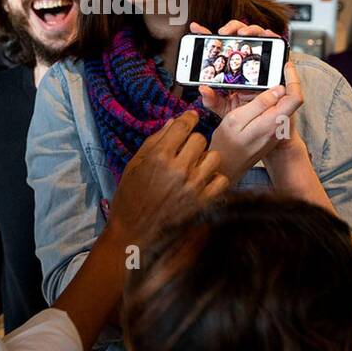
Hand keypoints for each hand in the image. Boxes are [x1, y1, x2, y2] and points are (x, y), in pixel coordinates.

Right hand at [106, 109, 228, 247]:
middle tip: (185, 150)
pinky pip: (221, 180)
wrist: (134, 233)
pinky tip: (202, 181)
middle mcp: (178, 170)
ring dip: (205, 159)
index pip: (183, 126)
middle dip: (193, 141)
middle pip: (200, 139)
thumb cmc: (130, 198)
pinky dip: (214, 178)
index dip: (188, 118)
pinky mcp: (203, 202)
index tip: (190, 118)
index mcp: (159, 157)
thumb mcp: (134, 164)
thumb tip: (173, 122)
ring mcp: (193, 187)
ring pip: (214, 157)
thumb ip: (155, 141)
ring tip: (194, 166)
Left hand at [190, 20, 281, 117]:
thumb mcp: (224, 106)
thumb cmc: (245, 110)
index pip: (217, 45)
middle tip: (222, 34)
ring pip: (255, 33)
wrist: (265, 118)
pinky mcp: (276, 57)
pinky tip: (264, 36)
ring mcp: (261, 55)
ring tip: (242, 34)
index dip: (205, 34)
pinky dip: (271, 35)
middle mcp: (245, 57)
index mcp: (230, 65)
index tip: (195, 29)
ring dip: (249, 29)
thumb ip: (211, 99)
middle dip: (230, 28)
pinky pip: (275, 41)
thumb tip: (202, 89)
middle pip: (237, 33)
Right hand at [205, 60, 302, 184]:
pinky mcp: (271, 132)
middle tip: (267, 67)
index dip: (293, 78)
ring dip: (273, 90)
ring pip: (282, 104)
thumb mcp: (236, 120)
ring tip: (258, 79)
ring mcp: (276, 131)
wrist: (225, 169)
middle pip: (290, 97)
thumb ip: (259, 104)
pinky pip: (275, 112)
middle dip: (281, 80)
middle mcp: (279, 127)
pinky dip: (267, 101)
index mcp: (272, 122)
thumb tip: (278, 89)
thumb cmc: (227, 146)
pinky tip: (253, 96)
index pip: (295, 96)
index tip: (286, 64)